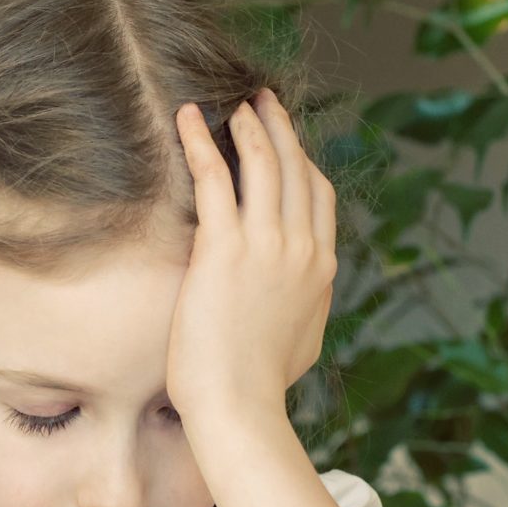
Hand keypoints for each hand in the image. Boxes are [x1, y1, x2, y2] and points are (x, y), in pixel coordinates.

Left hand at [169, 91, 336, 434]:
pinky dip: (201, 143)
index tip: (287, 142)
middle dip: (280, 130)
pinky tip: (186, 120)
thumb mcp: (299, 339)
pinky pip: (215, 179)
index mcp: (321, 270)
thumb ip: (301, 305)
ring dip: (247, 127)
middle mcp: (302, 249)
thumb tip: (297, 299)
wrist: (240, 405)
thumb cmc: (259, 386)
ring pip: (262, 165)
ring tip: (232, 102)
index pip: (319, 199)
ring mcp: (268, 245)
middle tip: (263, 101)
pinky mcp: (225, 248)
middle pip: (297, 171)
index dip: (303, 163)